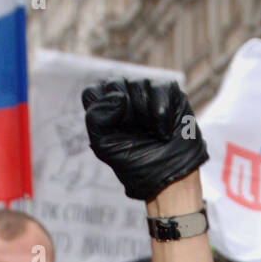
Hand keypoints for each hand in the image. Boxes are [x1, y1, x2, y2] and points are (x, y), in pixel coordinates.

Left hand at [82, 79, 208, 201]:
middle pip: (114, 85)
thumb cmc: (135, 162)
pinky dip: (161, 113)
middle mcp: (124, 93)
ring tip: (152, 133)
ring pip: (138, 85)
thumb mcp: (104, 145)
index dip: (103, 111)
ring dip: (144, 116)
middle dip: (125, 114)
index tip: (114, 131)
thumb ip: (96, 117)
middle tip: (136, 134)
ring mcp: (146, 90)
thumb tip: (118, 96)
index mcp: (104, 107)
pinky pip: (160, 89)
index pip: (92, 92)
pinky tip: (164, 130)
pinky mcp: (169, 91)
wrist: (168, 177)